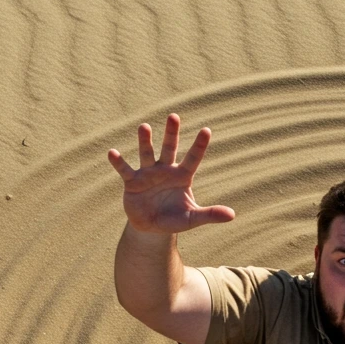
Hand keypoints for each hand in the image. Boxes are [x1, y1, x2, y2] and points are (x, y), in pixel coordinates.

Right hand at [108, 114, 234, 233]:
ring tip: (144, 127)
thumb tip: (232, 215)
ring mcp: (148, 174)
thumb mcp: (192, 219)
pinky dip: (118, 162)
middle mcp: (166, 170)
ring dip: (145, 141)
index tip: (207, 130)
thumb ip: (210, 214)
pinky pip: (124, 170)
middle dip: (172, 133)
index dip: (199, 146)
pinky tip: (112, 153)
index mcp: (183, 176)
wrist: (151, 227)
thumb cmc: (174, 219)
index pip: (193, 158)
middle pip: (170, 148)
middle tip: (174, 116)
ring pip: (147, 154)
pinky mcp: (132, 182)